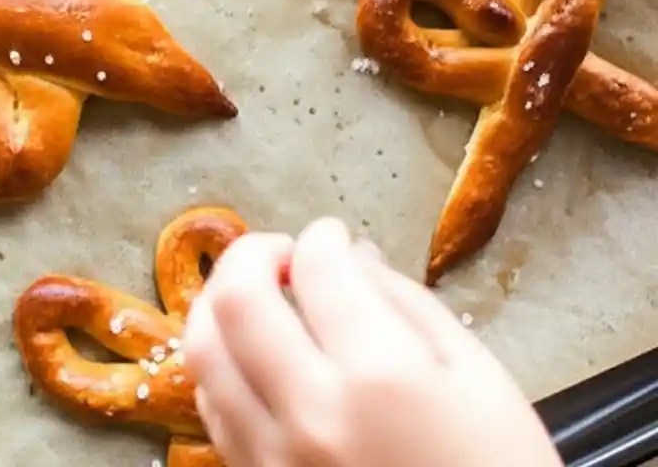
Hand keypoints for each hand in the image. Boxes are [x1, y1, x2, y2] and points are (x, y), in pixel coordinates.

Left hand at [183, 217, 562, 466]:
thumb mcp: (479, 380)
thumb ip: (409, 306)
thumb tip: (354, 256)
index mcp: (380, 377)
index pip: (318, 269)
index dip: (321, 237)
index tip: (332, 237)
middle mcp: (311, 413)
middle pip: (234, 301)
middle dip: (251, 255)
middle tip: (281, 256)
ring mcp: (271, 455)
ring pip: (202, 353)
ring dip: (220, 308)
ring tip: (255, 298)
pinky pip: (211, 408)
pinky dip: (220, 366)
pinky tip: (252, 357)